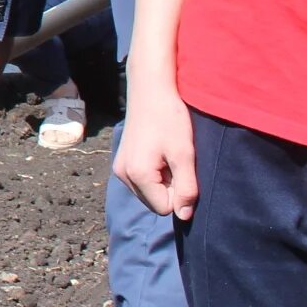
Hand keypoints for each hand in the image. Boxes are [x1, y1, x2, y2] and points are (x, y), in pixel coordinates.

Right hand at [113, 83, 199, 219]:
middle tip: (176, 160)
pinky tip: (158, 152)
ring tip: (167, 154)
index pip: (165, 208)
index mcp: (137, 175)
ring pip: (149, 192)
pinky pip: (141, 181)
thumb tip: (185, 216)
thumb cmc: (169, 119)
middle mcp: (123, 176)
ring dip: (163, 181)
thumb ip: (186, 188)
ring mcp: (119, 168)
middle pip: (155, 202)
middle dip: (170, 188)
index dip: (180, 194)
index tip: (183, 169)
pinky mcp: (121, 161)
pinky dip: (153, 173)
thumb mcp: (184, 155)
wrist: (150, 90)